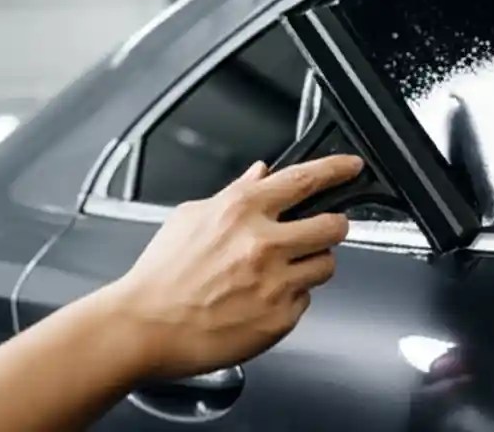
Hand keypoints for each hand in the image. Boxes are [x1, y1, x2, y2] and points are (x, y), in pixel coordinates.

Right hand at [102, 156, 358, 379]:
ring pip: (326, 265)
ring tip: (279, 273)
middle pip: (333, 225)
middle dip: (331, 227)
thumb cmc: (160, 276)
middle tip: (318, 233)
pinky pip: (305, 301)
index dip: (336, 169)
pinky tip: (260, 300)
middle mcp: (264, 243)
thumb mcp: (190, 217)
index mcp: (241, 211)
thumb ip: (234, 193)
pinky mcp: (279, 317)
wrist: (142, 327)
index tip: (352, 167)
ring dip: (311, 266)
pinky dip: (290, 300)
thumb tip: (261, 173)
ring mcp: (275, 282)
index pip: (305, 179)